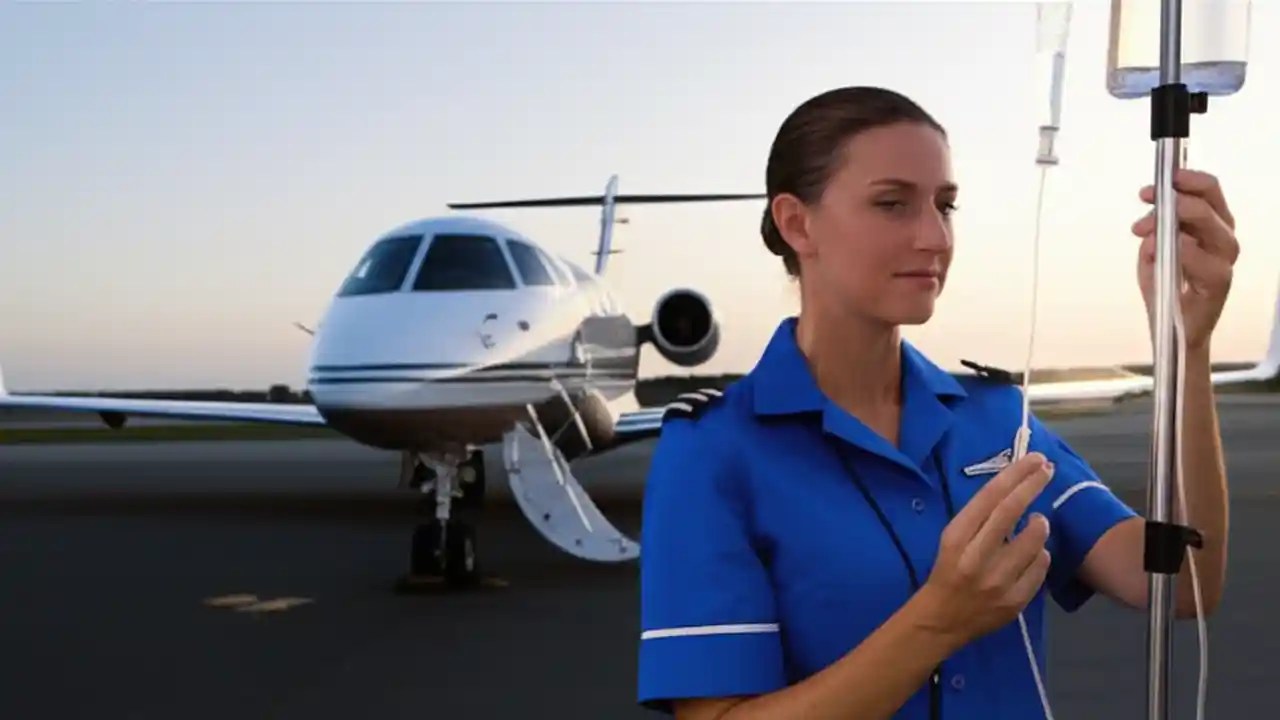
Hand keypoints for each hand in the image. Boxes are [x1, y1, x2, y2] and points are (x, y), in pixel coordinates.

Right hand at [913, 453, 1054, 647]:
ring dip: (1040, 526)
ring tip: (1036, 523)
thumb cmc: (947, 570)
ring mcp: (998, 581)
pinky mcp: (1015, 601)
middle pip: (1012, 512)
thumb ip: (980, 519)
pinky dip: (1041, 555)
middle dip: (1033, 486)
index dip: (1015, 475)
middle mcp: (977, 557)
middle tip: (1048, 469)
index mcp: (956, 538)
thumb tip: (1016, 488)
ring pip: (1035, 541)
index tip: (1034, 459)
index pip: (990, 498)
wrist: (942, 619)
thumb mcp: (952, 539)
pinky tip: (1033, 554)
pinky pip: (1041, 568)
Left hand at [1131, 169, 1238, 351]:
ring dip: (1176, 218)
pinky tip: (1163, 249)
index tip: (1156, 182)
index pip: (1209, 190)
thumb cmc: (1167, 286)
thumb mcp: (1153, 252)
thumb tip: (1150, 218)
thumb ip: (1153, 232)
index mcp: (1211, 225)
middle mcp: (1222, 238)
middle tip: (1146, 198)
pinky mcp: (1219, 282)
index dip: (1185, 179)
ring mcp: (1224, 260)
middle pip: (1210, 203)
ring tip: (1146, 226)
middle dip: (1176, 196)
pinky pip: (1203, 259)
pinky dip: (1181, 249)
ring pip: (1211, 225)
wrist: (1174, 328)